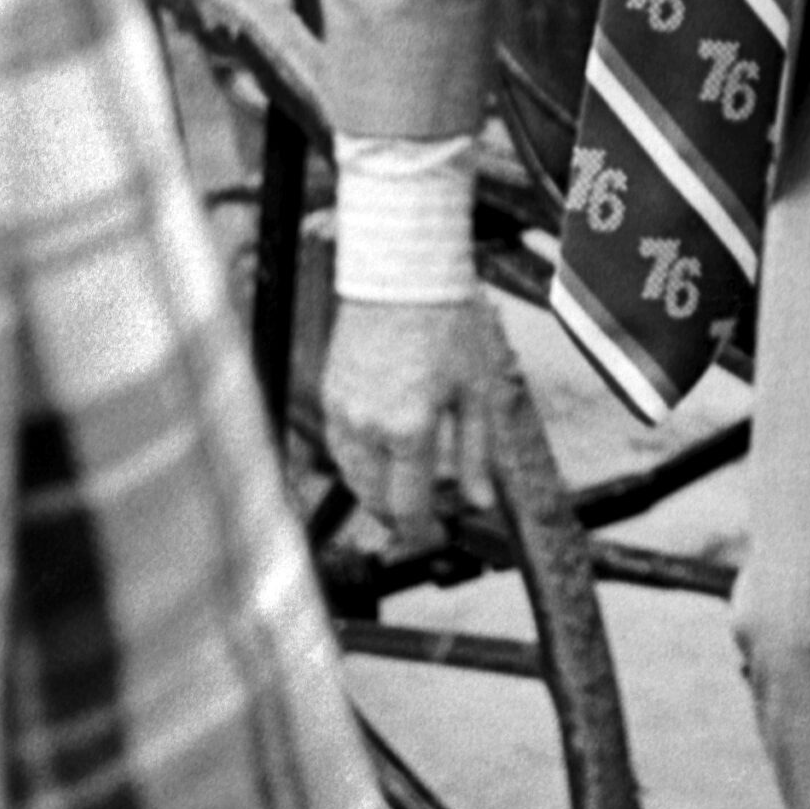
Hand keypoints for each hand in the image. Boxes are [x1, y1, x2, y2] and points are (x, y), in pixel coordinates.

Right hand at [322, 294, 498, 550]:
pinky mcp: (329, 394)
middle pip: (375, 499)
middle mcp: (368, 426)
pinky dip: (359, 462)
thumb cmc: (449, 325)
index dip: (423, 530)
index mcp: (409, 429)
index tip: (438, 535)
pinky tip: (380, 456)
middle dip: (399, 516)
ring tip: (403, 491)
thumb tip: (480, 503)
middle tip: (424, 517)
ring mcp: (342, 411)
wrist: (403, 273)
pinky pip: (339, 446)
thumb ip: (476, 452)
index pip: (408, 506)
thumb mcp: (477, 389)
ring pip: (352, 476)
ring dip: (375, 492)